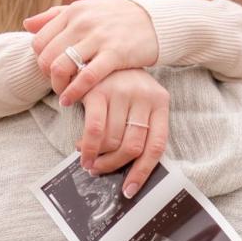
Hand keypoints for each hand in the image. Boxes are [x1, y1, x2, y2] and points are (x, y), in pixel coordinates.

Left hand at [23, 0, 158, 104]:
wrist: (154, 20)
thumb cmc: (117, 17)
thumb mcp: (86, 8)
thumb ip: (56, 15)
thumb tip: (27, 24)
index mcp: (73, 12)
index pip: (39, 41)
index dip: (40, 61)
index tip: (50, 73)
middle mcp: (82, 22)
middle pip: (47, 57)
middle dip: (47, 77)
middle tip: (57, 87)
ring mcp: (98, 37)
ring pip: (62, 66)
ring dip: (58, 86)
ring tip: (64, 95)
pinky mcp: (115, 53)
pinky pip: (87, 76)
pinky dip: (75, 92)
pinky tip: (71, 101)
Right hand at [74, 68, 168, 198]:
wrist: (97, 51)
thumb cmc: (119, 85)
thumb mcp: (137, 101)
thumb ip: (137, 128)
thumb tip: (128, 169)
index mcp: (160, 101)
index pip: (156, 145)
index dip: (143, 171)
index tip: (130, 189)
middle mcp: (144, 96)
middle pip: (133, 147)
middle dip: (114, 166)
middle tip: (100, 171)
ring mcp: (122, 92)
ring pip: (112, 141)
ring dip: (97, 157)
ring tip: (88, 159)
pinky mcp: (99, 90)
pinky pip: (94, 131)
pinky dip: (88, 148)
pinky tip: (81, 151)